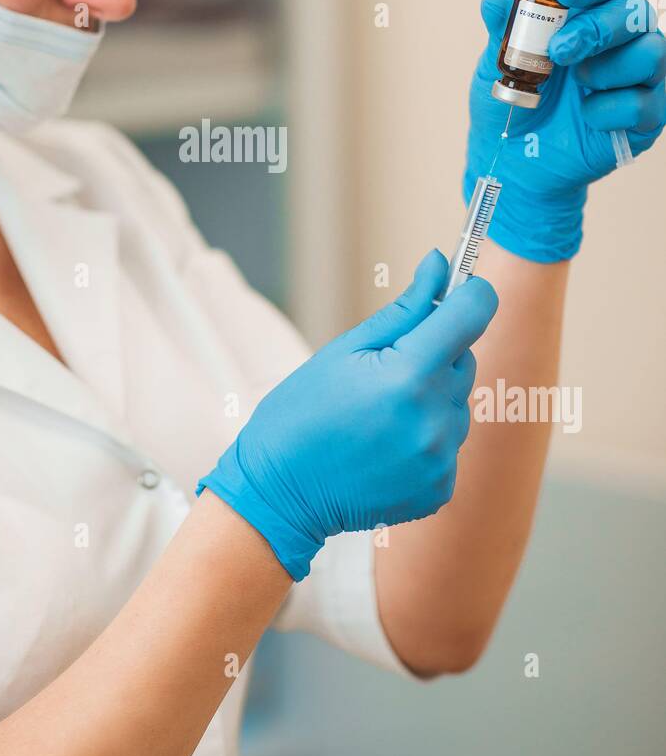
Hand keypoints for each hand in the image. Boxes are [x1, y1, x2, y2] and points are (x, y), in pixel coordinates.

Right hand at [195, 248, 497, 580]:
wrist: (282, 492)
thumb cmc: (303, 412)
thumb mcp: (347, 349)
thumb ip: (405, 309)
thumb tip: (439, 264)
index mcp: (410, 375)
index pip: (473, 315)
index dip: (472, 294)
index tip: (462, 289)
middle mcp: (435, 418)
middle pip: (464, 360)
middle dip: (435, 354)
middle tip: (385, 371)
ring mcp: (441, 458)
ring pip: (458, 404)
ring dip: (431, 399)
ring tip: (380, 416)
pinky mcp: (441, 488)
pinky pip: (450, 445)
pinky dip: (426, 439)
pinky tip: (386, 445)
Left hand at [463, 0, 665, 262]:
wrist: (512, 162)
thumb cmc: (510, 103)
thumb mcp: (499, 66)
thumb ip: (504, 32)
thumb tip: (492, 1)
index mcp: (587, 15)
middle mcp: (619, 41)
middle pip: (636, 11)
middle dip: (598, 28)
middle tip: (558, 52)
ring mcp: (638, 79)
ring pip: (652, 53)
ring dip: (609, 68)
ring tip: (578, 86)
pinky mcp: (646, 117)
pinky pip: (644, 103)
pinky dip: (609, 110)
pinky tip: (586, 118)